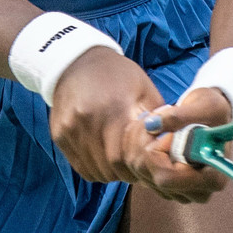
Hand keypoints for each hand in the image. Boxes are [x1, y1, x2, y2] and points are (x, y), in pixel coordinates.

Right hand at [47, 52, 227, 202]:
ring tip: (120, 158)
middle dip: (127, 172)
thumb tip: (173, 147)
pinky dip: (96, 167)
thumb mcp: (144, 90)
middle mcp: (86, 121)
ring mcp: (69, 130)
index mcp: (112, 109)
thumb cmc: (116, 74)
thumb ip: (158, 120)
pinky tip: (104, 154)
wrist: (75, 61)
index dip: (138, 166)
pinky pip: (81, 166)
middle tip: (137, 164)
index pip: (126, 157)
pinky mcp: (59, 136)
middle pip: (110, 167)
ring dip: (112, 172)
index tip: (147, 163)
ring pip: (95, 171)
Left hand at [130, 87, 232, 202]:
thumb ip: (179, 116)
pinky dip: (136, 145)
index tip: (167, 131)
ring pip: (138, 170)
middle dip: (144, 142)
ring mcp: (177, 191)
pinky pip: (135, 168)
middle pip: (149, 175)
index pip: (166, 178)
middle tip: (155, 118)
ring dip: (139, 139)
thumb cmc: (215, 112)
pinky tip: (150, 130)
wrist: (211, 117)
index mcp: (211, 179)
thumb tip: (151, 125)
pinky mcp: (162, 184)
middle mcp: (195, 192)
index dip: (157, 154)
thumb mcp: (206, 106)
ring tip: (156, 119)